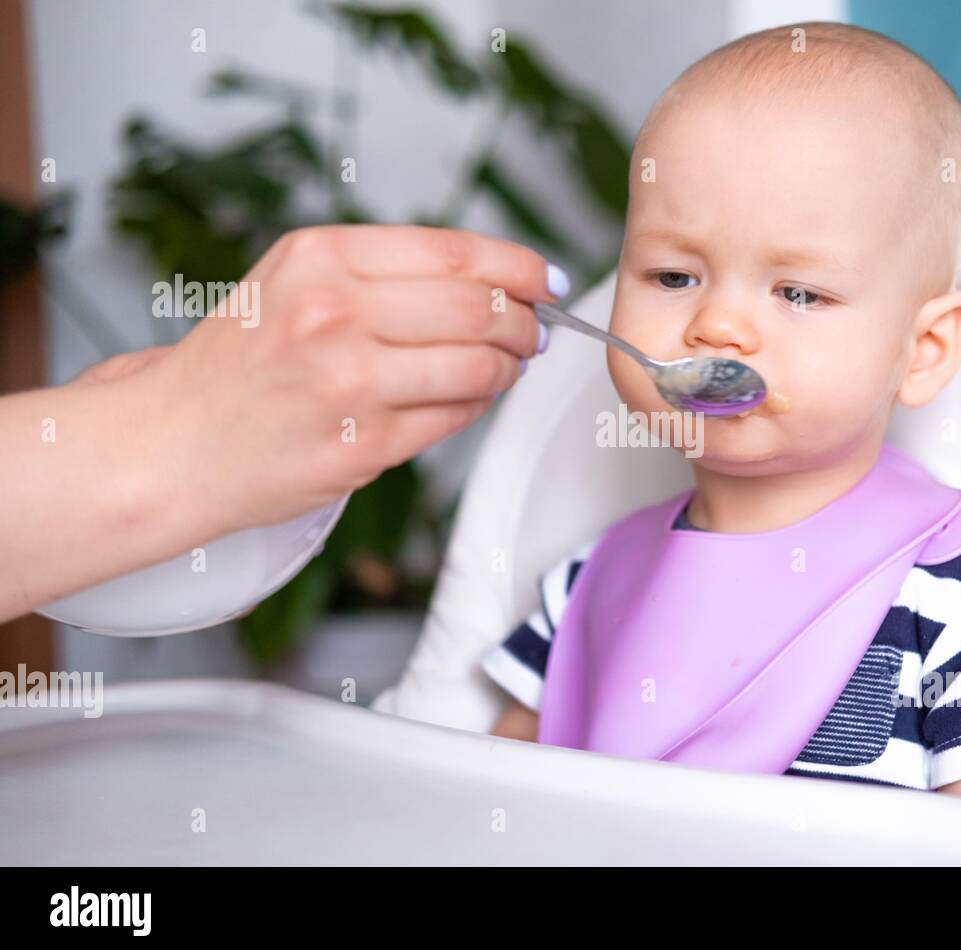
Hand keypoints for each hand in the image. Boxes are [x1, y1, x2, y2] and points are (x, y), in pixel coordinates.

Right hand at [124, 225, 561, 539]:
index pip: (456, 253)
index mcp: (322, 258)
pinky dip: (475, 405)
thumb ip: (384, 271)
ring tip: (508, 364)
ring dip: (510, 366)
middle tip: (536, 330)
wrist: (174, 443)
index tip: (545, 279)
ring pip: (478, 367)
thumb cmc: (240, 362)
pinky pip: (454, 418)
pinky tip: (467, 397)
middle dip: (525, 321)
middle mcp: (335, 314)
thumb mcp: (293, 279)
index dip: (519, 267)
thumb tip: (492, 279)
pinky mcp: (363, 445)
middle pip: (479, 308)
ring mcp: (350, 383)